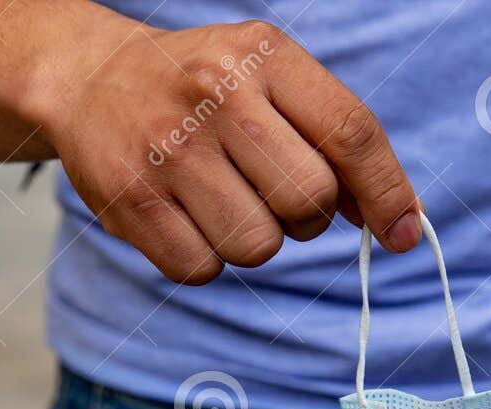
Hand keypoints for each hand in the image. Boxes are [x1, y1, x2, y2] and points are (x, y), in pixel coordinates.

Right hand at [35, 19, 420, 283]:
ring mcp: (170, 152)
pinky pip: (202, 270)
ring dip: (255, 242)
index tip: (402, 235)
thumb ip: (328, 135)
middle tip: (274, 198)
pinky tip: (187, 221)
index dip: (387, 193)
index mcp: (263, 57)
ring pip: (258, 246)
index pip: (350, 133)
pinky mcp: (132, 202)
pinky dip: (206, 260)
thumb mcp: (265, 77)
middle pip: (309, 200)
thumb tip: (390, 217)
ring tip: (224, 204)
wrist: (88, 81)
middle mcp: (217, 97)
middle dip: (306, 218)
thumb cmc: (198, 88)